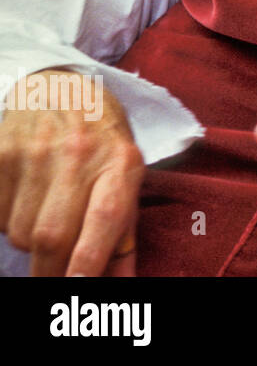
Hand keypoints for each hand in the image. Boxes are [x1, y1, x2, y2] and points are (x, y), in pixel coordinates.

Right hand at [0, 69, 142, 276]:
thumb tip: (121, 284)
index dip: (88, 261)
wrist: (58, 86)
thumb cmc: (101, 140)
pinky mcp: (0, 154)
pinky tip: (25, 200)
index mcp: (120, 163)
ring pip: (19, 232)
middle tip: (55, 279)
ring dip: (30, 241)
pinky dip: (7, 221)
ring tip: (47, 216)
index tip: (75, 288)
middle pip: (52, 235)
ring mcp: (34, 153)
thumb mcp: (126, 176)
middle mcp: (78, 155)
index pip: (104, 218)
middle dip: (50, 271)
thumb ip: (122, 234)